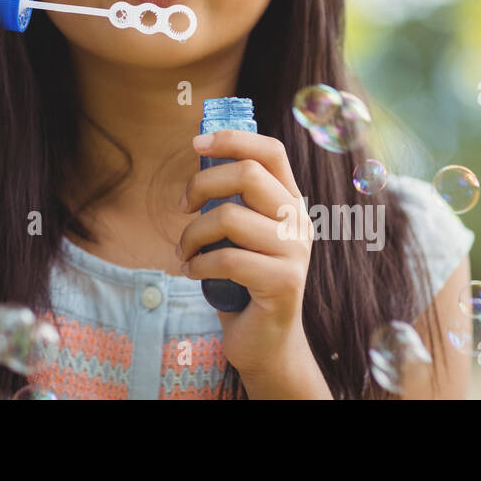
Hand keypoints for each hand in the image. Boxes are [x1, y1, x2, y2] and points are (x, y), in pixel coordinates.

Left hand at [176, 129, 326, 395]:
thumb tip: (201, 155)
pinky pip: (228, 258)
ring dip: (192, 234)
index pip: (271, 151)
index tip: (195, 144)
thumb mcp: (239, 233)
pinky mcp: (284, 282)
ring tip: (184, 251)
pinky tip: (193, 272)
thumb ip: (232, 198)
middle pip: (248, 174)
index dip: (233, 138)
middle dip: (201, 185)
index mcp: (290, 201)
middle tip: (181, 208)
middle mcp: (299, 220)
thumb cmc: (243, 281)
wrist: (266, 342)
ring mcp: (296, 251)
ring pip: (229, 217)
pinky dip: (199, 263)